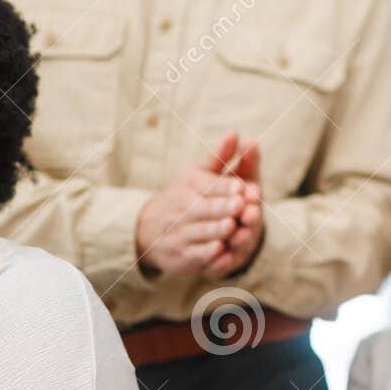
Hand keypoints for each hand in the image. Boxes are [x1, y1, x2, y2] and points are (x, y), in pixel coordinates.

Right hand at [135, 132, 257, 278]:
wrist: (149, 230)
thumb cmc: (185, 197)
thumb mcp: (199, 174)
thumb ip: (220, 157)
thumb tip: (235, 132)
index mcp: (188, 186)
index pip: (207, 186)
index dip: (224, 187)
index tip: (241, 186)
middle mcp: (182, 209)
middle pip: (204, 209)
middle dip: (223, 207)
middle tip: (241, 205)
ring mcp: (180, 234)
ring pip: (200, 233)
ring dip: (217, 231)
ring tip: (232, 227)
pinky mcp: (181, 257)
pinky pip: (196, 256)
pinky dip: (209, 256)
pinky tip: (223, 253)